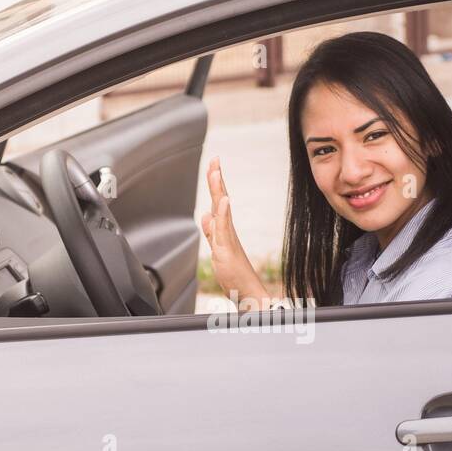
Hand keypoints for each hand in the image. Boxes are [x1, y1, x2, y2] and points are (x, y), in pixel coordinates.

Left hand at [201, 156, 270, 308]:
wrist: (245, 291)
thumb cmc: (233, 273)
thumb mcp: (217, 249)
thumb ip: (212, 232)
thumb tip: (206, 215)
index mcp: (224, 228)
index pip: (218, 201)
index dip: (215, 182)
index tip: (214, 164)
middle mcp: (227, 229)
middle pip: (220, 199)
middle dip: (217, 178)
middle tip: (216, 159)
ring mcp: (228, 238)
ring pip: (221, 209)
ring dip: (218, 190)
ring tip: (216, 172)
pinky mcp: (228, 248)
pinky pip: (224, 228)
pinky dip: (223, 213)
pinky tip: (223, 200)